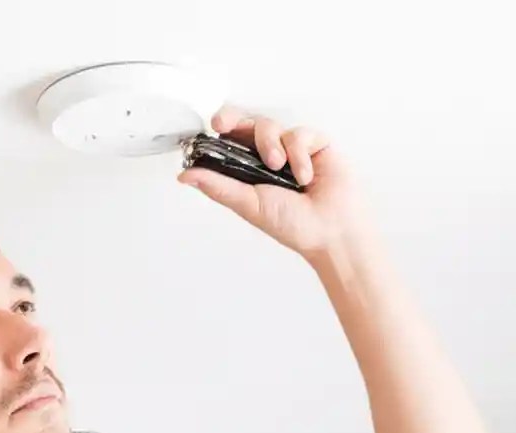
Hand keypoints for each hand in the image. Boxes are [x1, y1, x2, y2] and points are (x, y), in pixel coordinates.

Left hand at [178, 106, 375, 257]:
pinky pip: (298, 134)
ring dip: (270, 146)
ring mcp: (291, 147)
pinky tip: (305, 176)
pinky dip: (299, 155)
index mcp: (249, 168)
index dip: (218, 129)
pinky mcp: (315, 143)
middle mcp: (268, 154)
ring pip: (269, 125)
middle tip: (223, 124)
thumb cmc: (294, 225)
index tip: (209, 128)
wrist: (331, 231)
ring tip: (278, 168)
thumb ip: (218, 187)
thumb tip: (185, 176)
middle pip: (246, 122)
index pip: (229, 140)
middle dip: (232, 119)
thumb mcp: (248, 205)